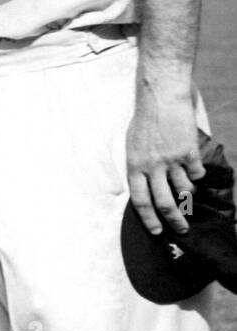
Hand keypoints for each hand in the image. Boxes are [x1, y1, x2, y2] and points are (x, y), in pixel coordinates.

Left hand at [126, 90, 203, 235]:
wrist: (160, 99)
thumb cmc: (144, 121)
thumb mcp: (132, 145)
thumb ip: (140, 167)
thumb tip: (147, 187)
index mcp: (134, 165)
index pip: (140, 200)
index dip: (149, 219)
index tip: (157, 231)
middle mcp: (152, 166)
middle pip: (164, 203)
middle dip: (174, 221)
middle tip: (182, 230)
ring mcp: (172, 160)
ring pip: (184, 190)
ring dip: (188, 194)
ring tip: (188, 193)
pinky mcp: (188, 153)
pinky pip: (197, 173)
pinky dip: (197, 174)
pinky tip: (194, 169)